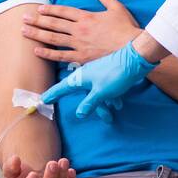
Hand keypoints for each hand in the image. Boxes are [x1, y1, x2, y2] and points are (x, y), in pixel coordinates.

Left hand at [22, 0, 139, 64]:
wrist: (134, 49)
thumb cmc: (126, 28)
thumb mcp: (116, 7)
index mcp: (86, 17)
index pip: (63, 12)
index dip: (50, 10)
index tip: (38, 9)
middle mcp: (79, 30)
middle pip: (53, 24)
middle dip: (37, 21)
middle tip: (23, 18)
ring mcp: (79, 45)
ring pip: (53, 39)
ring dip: (37, 34)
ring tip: (24, 32)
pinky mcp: (81, 58)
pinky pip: (61, 56)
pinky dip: (48, 54)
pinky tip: (37, 51)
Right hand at [40, 39, 158, 122]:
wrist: (134, 59)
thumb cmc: (114, 74)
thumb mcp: (100, 92)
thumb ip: (89, 103)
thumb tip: (79, 114)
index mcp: (80, 77)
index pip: (62, 88)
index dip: (53, 94)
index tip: (43, 100)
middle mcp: (87, 75)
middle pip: (82, 94)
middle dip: (88, 108)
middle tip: (87, 116)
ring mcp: (97, 74)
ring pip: (95, 93)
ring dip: (102, 105)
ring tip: (110, 118)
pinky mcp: (107, 74)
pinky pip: (104, 89)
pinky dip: (109, 97)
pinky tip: (118, 105)